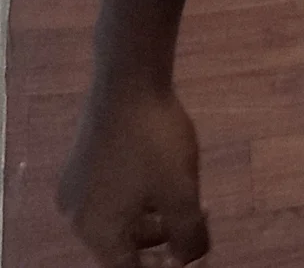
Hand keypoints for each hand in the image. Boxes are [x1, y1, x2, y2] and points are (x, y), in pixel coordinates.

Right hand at [58, 84, 208, 267]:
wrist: (129, 81)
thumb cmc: (155, 142)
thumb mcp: (182, 193)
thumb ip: (189, 237)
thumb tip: (192, 262)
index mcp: (96, 231)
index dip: (162, 267)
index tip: (189, 257)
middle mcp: (77, 213)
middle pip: (123, 245)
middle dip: (164, 240)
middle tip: (200, 222)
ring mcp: (77, 185)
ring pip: (121, 217)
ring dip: (157, 216)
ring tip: (191, 199)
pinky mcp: (84, 161)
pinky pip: (114, 194)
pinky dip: (143, 195)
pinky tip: (168, 176)